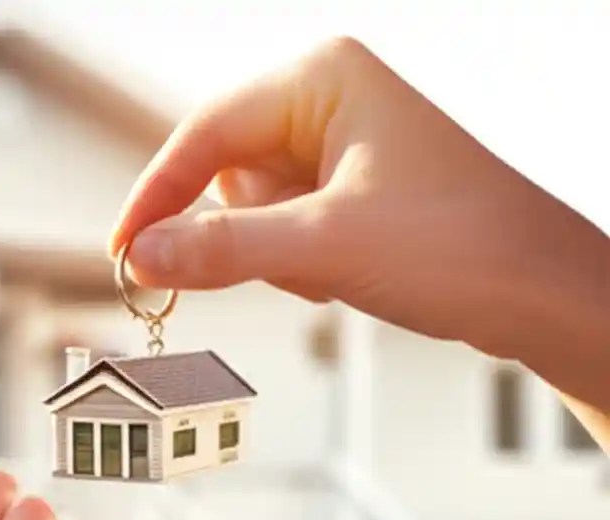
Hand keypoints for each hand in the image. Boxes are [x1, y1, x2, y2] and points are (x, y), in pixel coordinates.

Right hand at [111, 36, 609, 413]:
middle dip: (244, 231)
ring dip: (273, 252)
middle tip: (278, 267)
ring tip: (333, 268)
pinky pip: (278, 224)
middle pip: (223, 171)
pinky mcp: (347, 186)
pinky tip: (342, 272)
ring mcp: (338, 142)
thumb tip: (141, 256)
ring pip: (248, 206)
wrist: (541, 295)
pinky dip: (293, 260)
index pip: (205, 132)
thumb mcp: (324, 248)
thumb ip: (222, 249)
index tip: (124, 250)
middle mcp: (327, 98)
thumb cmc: (461, 246)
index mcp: (322, 77)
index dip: (157, 195)